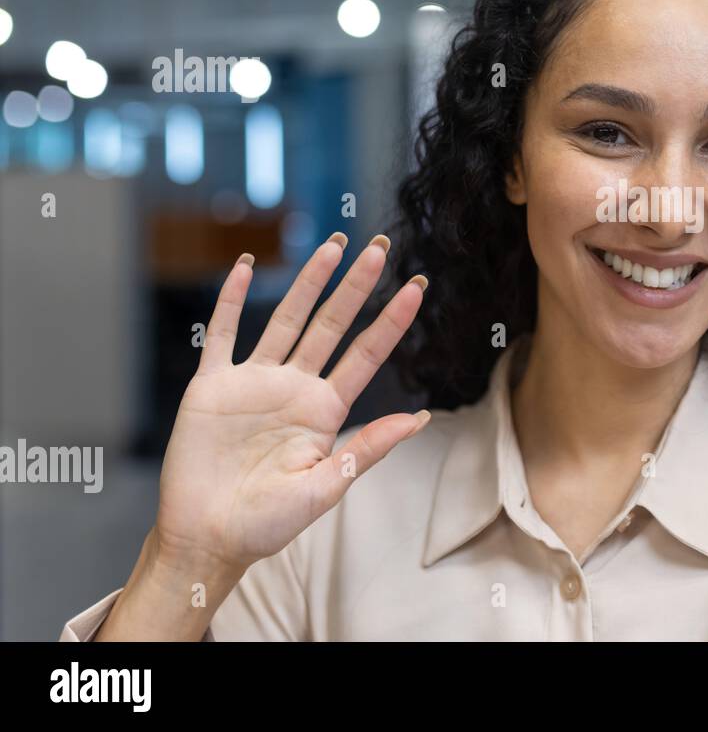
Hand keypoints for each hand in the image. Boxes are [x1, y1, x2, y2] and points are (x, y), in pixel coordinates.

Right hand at [153, 233, 429, 576]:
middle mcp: (294, 388)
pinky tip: (247, 267)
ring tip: (333, 246)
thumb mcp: (326, 487)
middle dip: (357, 286)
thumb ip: (368, 448)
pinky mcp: (213, 386)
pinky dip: (232, 299)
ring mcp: (253, 382)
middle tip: (381, 246)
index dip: (391, 320)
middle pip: (331, 325)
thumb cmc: (267, 524)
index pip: (366, 354)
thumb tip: (421, 418)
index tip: (417, 287)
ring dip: (308, 282)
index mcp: (325, 410)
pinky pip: (223, 334)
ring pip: (285, 319)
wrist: (207, 539)